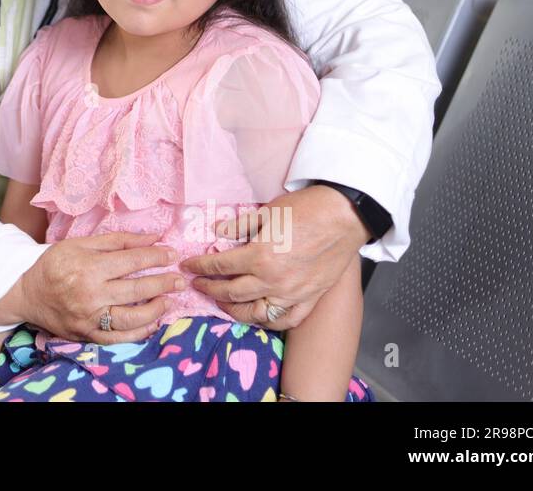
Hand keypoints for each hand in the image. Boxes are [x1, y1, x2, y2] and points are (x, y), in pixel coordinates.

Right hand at [8, 231, 184, 343]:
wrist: (27, 293)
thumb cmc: (54, 264)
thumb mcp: (80, 244)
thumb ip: (117, 241)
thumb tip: (152, 237)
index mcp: (88, 267)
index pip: (131, 261)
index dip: (155, 257)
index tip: (172, 254)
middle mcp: (90, 294)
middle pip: (137, 290)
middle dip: (163, 283)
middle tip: (180, 280)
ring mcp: (89, 318)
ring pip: (132, 318)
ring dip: (155, 309)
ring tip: (168, 300)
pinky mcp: (87, 335)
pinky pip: (119, 338)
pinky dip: (139, 333)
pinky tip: (152, 323)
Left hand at [177, 185, 369, 330]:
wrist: (343, 216)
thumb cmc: (306, 209)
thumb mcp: (266, 212)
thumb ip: (239, 226)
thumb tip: (217, 231)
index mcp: (259, 256)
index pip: (219, 266)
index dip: (200, 267)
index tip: (188, 266)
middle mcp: (273, 281)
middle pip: (232, 292)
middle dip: (209, 288)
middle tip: (197, 284)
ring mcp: (292, 294)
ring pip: (255, 313)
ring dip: (233, 310)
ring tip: (221, 302)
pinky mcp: (310, 299)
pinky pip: (286, 320)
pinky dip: (269, 322)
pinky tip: (257, 316)